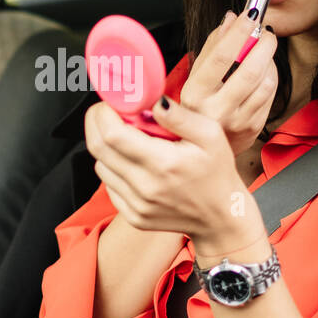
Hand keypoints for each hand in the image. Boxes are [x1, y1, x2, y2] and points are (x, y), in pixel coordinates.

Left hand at [83, 95, 266, 252]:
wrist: (221, 216)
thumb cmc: (217, 173)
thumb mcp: (210, 135)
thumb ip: (179, 116)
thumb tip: (152, 101)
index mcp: (164, 163)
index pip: (112, 134)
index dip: (103, 113)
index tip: (111, 103)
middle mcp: (145, 187)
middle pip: (98, 148)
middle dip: (96, 123)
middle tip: (109, 113)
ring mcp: (137, 205)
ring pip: (100, 166)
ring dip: (105, 146)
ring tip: (127, 138)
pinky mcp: (133, 216)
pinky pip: (109, 185)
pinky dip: (113, 168)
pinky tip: (133, 162)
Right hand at [179, 4, 278, 157]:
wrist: (202, 148)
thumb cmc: (199, 104)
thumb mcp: (196, 76)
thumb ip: (214, 46)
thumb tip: (232, 18)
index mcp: (195, 94)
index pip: (221, 57)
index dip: (239, 32)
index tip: (251, 11)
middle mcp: (215, 110)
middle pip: (250, 69)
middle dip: (263, 43)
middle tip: (266, 30)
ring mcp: (236, 121)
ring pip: (265, 81)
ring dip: (269, 59)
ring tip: (262, 50)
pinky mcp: (253, 128)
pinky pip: (270, 94)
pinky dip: (271, 75)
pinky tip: (263, 69)